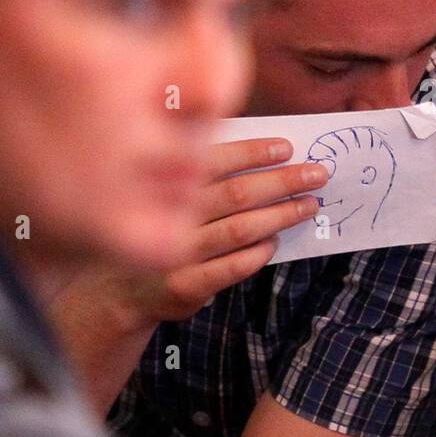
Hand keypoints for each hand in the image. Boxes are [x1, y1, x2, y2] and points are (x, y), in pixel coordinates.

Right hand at [68, 138, 327, 328]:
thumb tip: (262, 150)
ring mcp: (178, 251)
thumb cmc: (155, 228)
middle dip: (282, 182)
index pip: (215, 159)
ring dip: (280, 215)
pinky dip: (256, 254)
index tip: (287, 147)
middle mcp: (172, 213)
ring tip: (309, 205)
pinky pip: (229, 267)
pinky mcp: (185, 284)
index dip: (253, 152)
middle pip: (237, 193)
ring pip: (239, 229)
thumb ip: (201, 171)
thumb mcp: (165, 192)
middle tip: (317, 174)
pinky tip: (274, 243)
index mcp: (166, 182)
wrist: (118, 289)